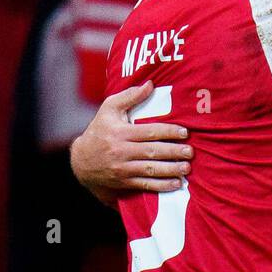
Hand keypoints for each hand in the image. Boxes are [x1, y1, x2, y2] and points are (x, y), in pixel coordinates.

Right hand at [70, 81, 191, 202]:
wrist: (81, 161)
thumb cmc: (99, 130)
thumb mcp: (109, 109)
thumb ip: (129, 96)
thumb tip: (150, 85)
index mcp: (120, 132)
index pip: (148, 132)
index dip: (168, 132)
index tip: (185, 132)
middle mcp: (121, 151)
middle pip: (152, 151)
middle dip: (173, 152)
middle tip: (190, 152)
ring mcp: (123, 168)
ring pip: (150, 169)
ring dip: (171, 170)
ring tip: (187, 168)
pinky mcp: (125, 181)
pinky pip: (145, 185)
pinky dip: (162, 186)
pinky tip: (176, 184)